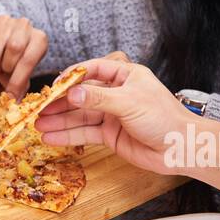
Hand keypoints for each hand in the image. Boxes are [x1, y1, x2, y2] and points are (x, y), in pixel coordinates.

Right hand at [0, 15, 48, 98]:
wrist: (2, 41)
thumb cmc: (15, 61)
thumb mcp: (22, 72)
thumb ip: (20, 87)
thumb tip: (14, 107)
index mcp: (39, 39)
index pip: (28, 60)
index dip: (18, 80)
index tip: (10, 96)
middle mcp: (24, 25)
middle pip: (13, 49)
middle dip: (4, 68)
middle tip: (1, 73)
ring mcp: (5, 20)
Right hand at [36, 58, 187, 173]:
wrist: (181, 148)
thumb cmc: (164, 118)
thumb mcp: (129, 102)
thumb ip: (98, 99)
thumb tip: (72, 94)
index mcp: (125, 76)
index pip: (92, 70)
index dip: (71, 77)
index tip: (54, 86)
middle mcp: (115, 94)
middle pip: (81, 95)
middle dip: (59, 103)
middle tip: (38, 108)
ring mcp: (111, 115)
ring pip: (80, 116)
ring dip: (59, 121)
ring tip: (38, 125)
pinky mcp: (109, 135)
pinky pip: (84, 133)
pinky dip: (68, 136)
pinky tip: (52, 137)